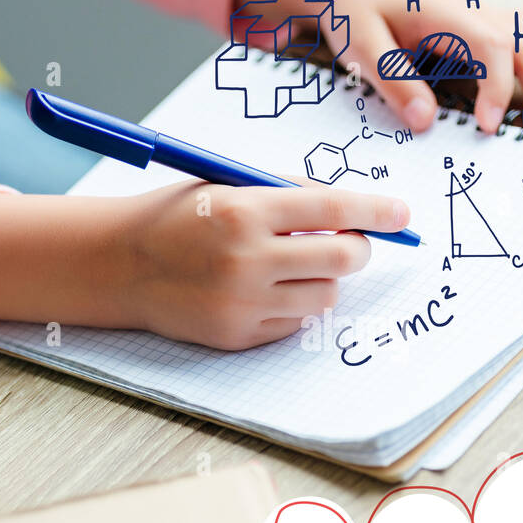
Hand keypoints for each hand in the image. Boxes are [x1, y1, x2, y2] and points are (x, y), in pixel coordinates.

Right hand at [126, 179, 406, 348]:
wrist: (119, 264)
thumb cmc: (178, 218)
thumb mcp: (227, 188)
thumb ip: (286, 195)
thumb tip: (348, 209)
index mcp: (244, 210)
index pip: (331, 207)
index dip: (375, 210)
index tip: (403, 213)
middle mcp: (247, 259)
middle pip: (341, 257)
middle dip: (358, 247)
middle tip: (352, 241)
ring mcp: (243, 302)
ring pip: (324, 295)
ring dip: (324, 278)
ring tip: (295, 264)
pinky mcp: (237, 335)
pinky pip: (294, 323)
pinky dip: (293, 305)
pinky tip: (264, 289)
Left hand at [236, 0, 522, 133]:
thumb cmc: (350, 8)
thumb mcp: (359, 43)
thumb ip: (392, 80)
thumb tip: (425, 122)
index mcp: (445, 13)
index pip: (490, 47)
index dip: (497, 88)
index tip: (489, 127)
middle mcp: (474, 11)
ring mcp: (483, 15)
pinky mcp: (484, 23)